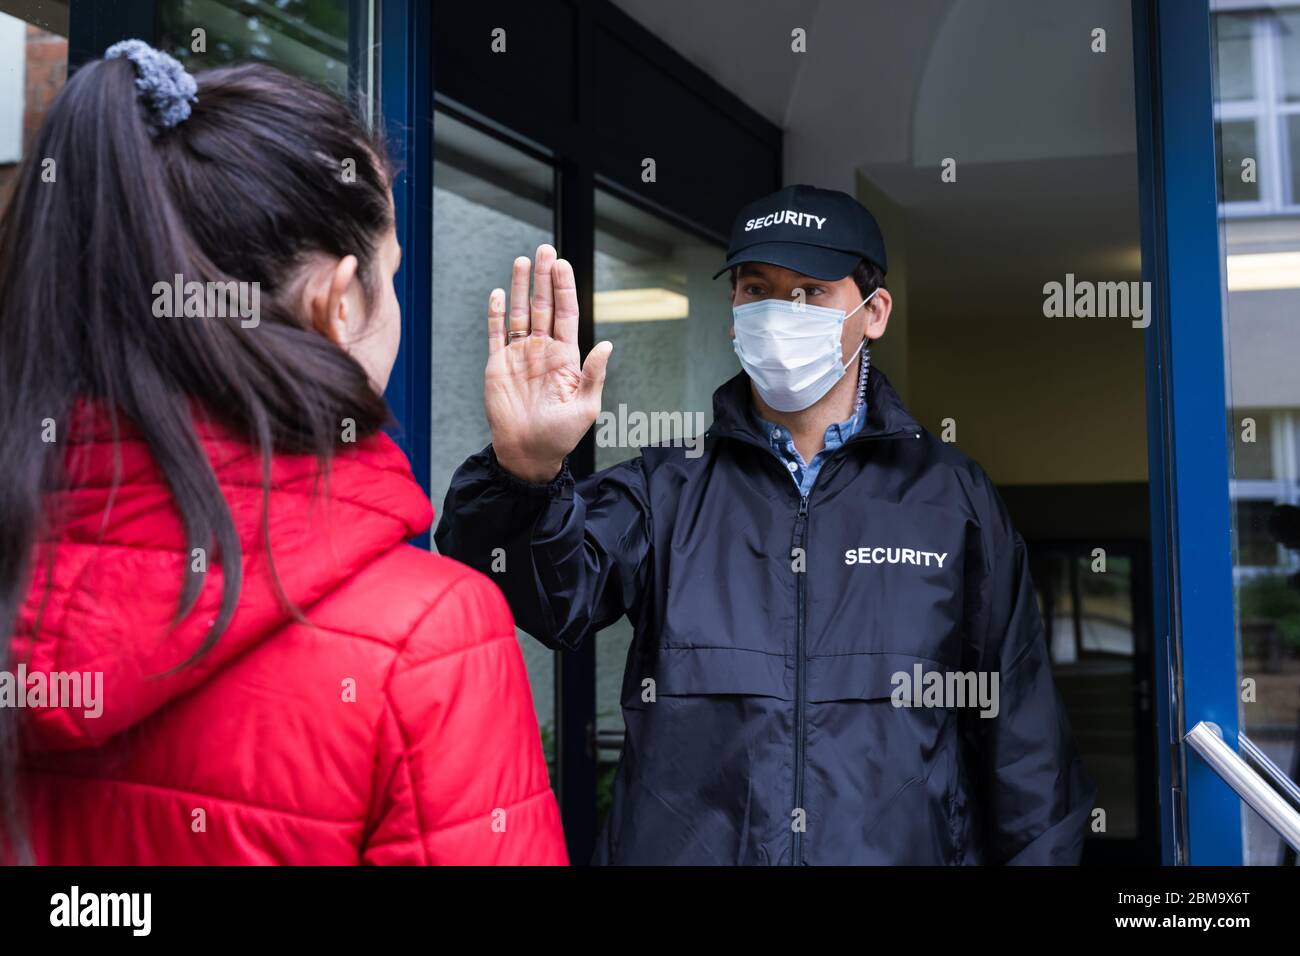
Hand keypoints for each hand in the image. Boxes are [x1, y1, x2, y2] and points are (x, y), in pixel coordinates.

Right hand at [485, 244, 612, 481]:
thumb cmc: (559, 436)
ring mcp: (519, 356)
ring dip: (522, 287)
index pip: (565, 314)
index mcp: (565, 358)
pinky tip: (501, 293)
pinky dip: (497, 313)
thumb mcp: (585, 407)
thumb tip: (606, 345)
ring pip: (520, 313)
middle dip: (545, 278)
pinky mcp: (497, 365)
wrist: (527, 454)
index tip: (563, 265)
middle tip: (546, 250)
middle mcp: (542, 351)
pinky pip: (496, 333)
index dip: (564, 289)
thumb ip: (594, 375)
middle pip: (543, 306)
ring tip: (524, 261)